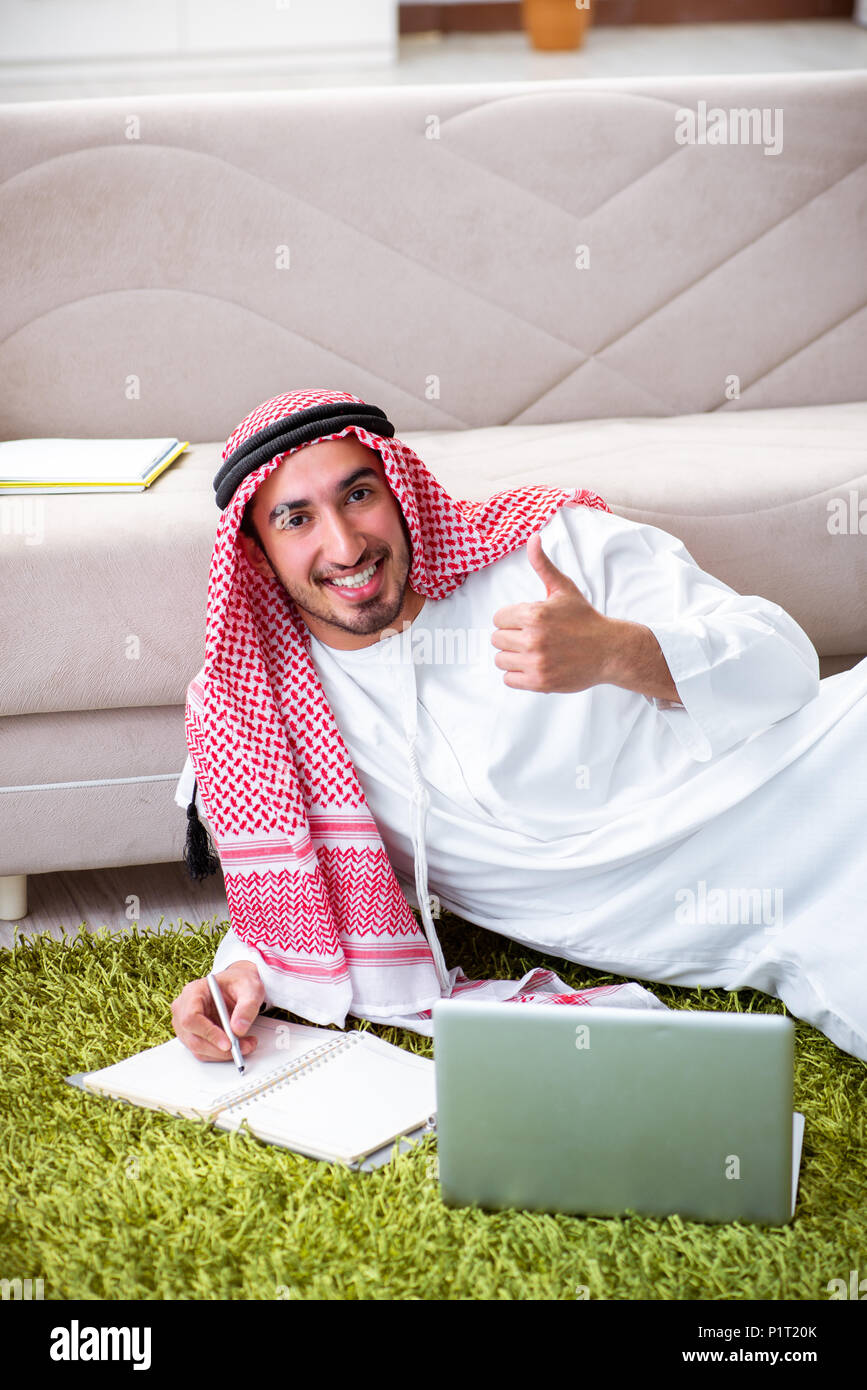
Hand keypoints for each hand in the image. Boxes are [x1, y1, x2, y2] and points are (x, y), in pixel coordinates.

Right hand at [171, 960, 264, 1061]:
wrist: (240, 985)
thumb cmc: (241, 983)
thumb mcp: (251, 988)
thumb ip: (247, 1007)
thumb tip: (238, 1029)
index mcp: (193, 991)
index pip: (191, 1017)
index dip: (208, 1033)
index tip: (228, 1043)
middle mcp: (184, 1008)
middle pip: (193, 1037)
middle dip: (219, 1049)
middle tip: (242, 1048)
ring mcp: (186, 1024)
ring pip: (198, 1048)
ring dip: (222, 1054)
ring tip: (246, 1045)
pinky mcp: (194, 1035)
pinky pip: (203, 1051)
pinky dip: (221, 1054)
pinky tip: (238, 1045)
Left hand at [491, 532, 616, 693]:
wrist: (609, 650)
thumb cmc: (585, 619)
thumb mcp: (563, 589)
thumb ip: (542, 565)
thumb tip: (533, 537)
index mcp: (534, 614)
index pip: (498, 618)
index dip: (511, 619)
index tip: (527, 622)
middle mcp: (533, 639)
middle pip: (497, 639)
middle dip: (512, 637)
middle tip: (532, 637)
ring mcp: (536, 662)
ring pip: (501, 660)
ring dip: (513, 657)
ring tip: (532, 652)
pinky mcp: (540, 682)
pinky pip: (509, 679)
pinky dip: (517, 675)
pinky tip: (533, 666)